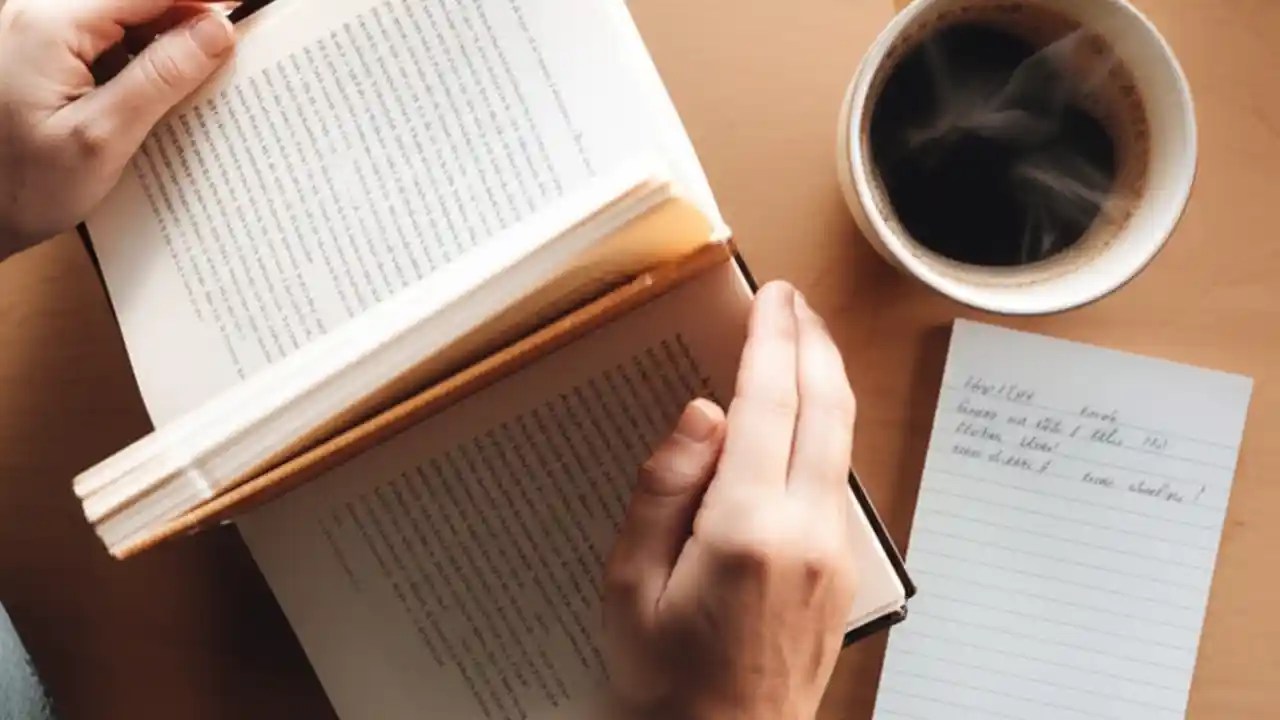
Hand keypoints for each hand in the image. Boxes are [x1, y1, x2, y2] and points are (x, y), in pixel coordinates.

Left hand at [0, 0, 235, 259]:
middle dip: (187, 20)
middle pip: (134, 0)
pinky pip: (100, 37)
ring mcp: (31, 29)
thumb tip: (216, 31)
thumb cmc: (18, 188)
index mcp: (48, 24)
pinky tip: (158, 90)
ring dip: (163, 41)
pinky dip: (136, 56)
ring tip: (201, 77)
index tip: (246, 13)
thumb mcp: (101, 139)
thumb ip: (161, 78)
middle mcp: (33, 12)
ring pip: (120, 17)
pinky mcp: (35, 50)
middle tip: (231, 53)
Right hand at [604, 282, 858, 719]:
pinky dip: (824, 428)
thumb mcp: (630, 584)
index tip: (772, 297)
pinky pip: (836, 478)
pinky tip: (800, 419)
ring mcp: (834, 554)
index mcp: (749, 530)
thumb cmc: (663, 680)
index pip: (771, 404)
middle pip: (828, 409)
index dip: (772, 340)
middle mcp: (808, 534)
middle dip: (814, 343)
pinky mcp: (840, 572)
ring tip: (799, 343)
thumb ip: (665, 488)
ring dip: (826, 382)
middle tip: (793, 302)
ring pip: (842, 441)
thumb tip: (704, 412)